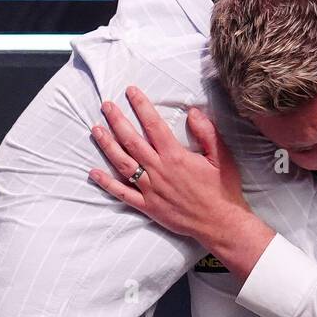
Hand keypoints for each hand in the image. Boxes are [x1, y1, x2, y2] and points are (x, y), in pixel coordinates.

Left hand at [88, 86, 247, 244]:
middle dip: (117, 121)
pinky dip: (107, 183)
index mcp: (175, 156)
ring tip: (96, 130)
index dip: (141, 106)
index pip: (153, 125)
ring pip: (123, 163)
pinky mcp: (148, 207)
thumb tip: (193, 112)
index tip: (131, 92)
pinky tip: (94, 173)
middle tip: (106, 106)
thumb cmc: (222, 190)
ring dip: (107, 145)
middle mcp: (159, 171)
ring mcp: (151, 190)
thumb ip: (207, 132)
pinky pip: (123, 194)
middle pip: (131, 141)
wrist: (220, 224)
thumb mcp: (221, 157)